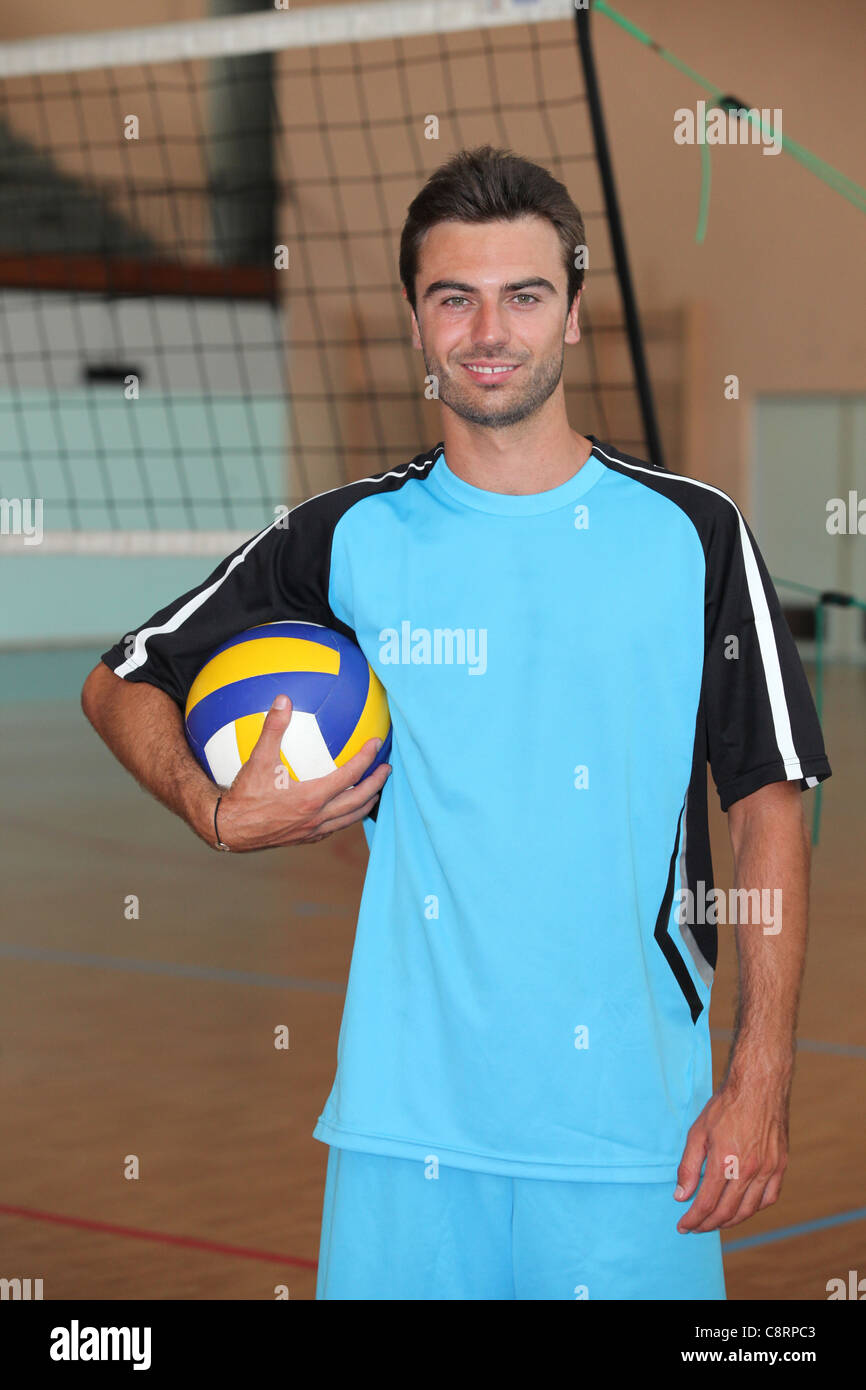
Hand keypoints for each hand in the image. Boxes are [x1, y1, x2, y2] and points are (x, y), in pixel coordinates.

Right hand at [211, 694, 390, 851]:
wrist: (228, 828)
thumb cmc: (243, 794)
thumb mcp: (257, 758)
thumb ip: (273, 728)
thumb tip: (284, 699)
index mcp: (312, 797)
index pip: (350, 775)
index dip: (366, 758)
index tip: (376, 744)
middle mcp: (318, 816)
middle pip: (359, 800)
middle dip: (377, 784)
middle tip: (387, 769)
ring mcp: (313, 830)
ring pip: (350, 818)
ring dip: (366, 803)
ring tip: (376, 792)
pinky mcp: (306, 839)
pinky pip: (335, 828)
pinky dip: (346, 817)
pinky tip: (344, 808)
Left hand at [673, 1077, 788, 1232]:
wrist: (758, 1087)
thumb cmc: (726, 1106)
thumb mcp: (698, 1132)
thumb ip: (688, 1166)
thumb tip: (681, 1196)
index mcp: (725, 1161)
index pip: (706, 1203)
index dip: (693, 1218)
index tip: (683, 1226)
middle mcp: (748, 1169)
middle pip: (726, 1211)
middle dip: (708, 1224)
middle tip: (696, 1227)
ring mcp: (767, 1169)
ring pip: (749, 1210)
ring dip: (730, 1221)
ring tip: (716, 1222)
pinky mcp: (780, 1165)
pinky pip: (769, 1198)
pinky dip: (755, 1209)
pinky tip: (743, 1208)